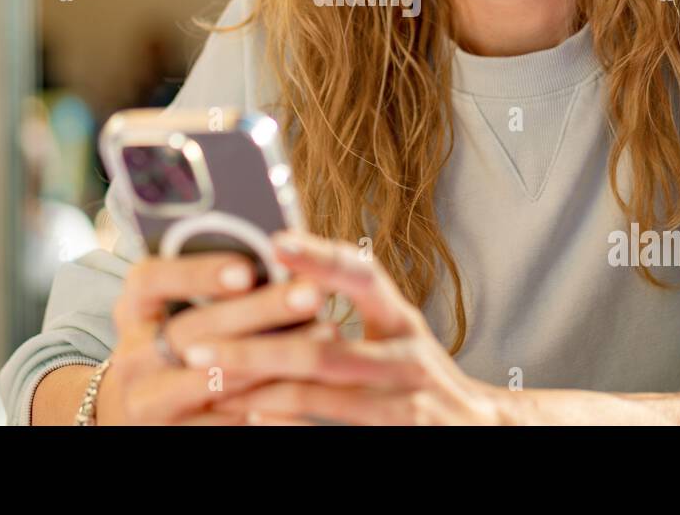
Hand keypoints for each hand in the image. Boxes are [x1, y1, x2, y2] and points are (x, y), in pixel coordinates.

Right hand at [99, 251, 337, 424]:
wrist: (147, 406)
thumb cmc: (181, 335)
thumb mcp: (178, 306)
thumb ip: (216, 281)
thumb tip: (281, 249)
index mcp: (132, 307)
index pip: (151, 280)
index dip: (197, 273)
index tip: (247, 269)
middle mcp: (132, 355)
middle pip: (193, 331)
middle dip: (258, 311)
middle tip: (310, 294)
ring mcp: (146, 400)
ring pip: (214, 378)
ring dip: (274, 356)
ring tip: (326, 332)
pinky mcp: (169, 435)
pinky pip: (224, 420)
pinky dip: (267, 401)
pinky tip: (307, 382)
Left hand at [192, 230, 504, 424]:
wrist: (482, 431)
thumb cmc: (419, 375)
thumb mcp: (397, 330)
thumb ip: (352, 302)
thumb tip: (282, 259)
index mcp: (403, 319)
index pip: (364, 275)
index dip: (321, 257)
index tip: (275, 241)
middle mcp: (408, 358)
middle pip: (323, 350)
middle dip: (255, 346)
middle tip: (197, 343)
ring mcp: (406, 405)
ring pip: (318, 397)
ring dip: (256, 390)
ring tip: (209, 381)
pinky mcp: (399, 438)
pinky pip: (331, 431)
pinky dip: (286, 423)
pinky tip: (252, 417)